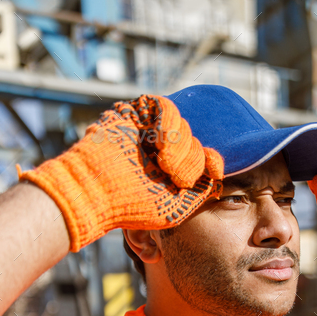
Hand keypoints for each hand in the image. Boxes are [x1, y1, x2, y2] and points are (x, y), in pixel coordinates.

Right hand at [18, 95, 223, 251]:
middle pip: (196, 144)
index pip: (203, 157)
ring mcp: (150, 132)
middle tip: (173, 176)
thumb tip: (219, 175)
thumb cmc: (133, 207)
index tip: (215, 169)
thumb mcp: (176, 207)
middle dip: (191, 160)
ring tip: (162, 164)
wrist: (96, 193)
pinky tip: (159, 143)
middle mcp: (163, 151)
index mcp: (172, 171)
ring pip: (184, 127)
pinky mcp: (136, 113)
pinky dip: (168, 124)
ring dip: (179, 146)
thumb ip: (200, 191)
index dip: (212, 160)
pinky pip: (166, 108)